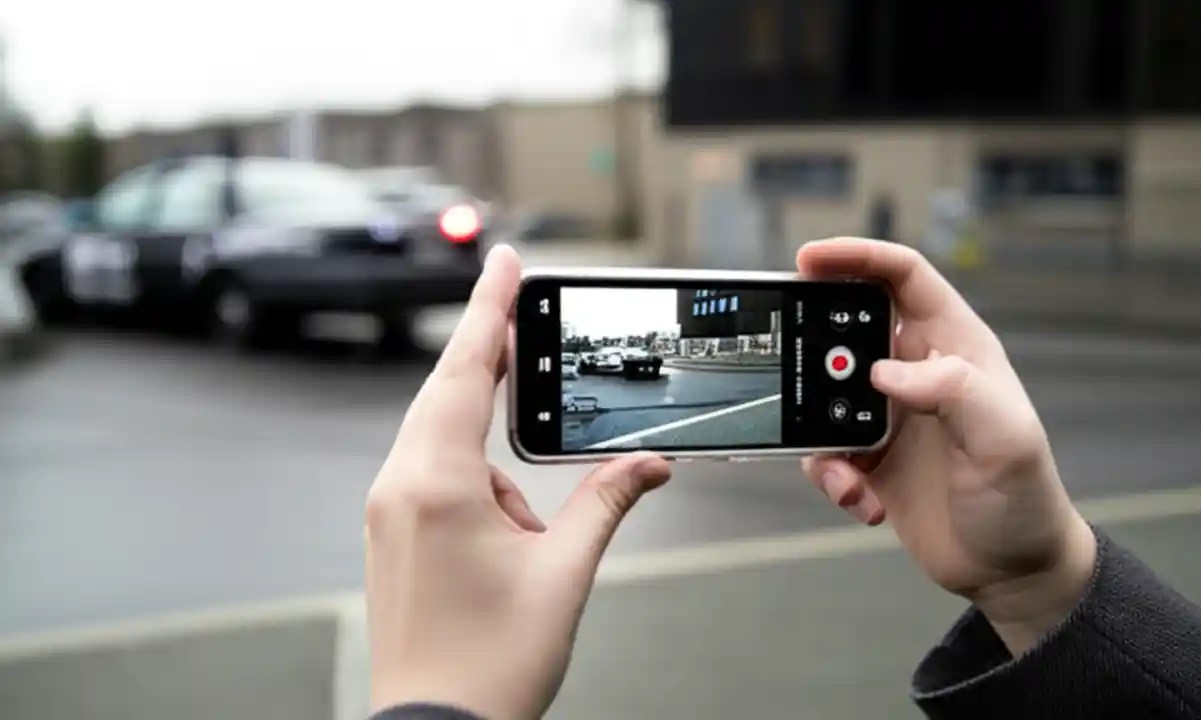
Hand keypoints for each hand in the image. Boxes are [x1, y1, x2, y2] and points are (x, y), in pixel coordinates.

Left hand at [364, 245, 670, 718]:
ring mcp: (390, 511)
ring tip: (532, 519)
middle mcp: (400, 488)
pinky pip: (437, 475)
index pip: (465, 371)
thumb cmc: (486, 666)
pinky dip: (478, 477)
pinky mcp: (395, 534)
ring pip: (445, 439)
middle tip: (530, 331)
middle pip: (449, 394)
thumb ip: (606, 502)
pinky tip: (512, 526)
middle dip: (493, 360)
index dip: (487, 309)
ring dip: (495, 447)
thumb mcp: (564, 573)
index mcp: (436, 485)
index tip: (502, 262)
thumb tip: (646, 464)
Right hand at [798, 238, 1095, 654]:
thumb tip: (885, 370)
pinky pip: (823, 451)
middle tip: (789, 360)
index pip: (903, 278)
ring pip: (822, 395)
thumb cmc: (1023, 497)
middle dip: (813, 343)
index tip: (809, 259)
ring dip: (818, 430)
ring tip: (848, 470)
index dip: (857, 257)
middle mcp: (916, 372)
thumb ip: (952, 390)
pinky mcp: (868, 459)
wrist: (1011, 569)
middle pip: (847, 328)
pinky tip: (863, 501)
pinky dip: (830, 476)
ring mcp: (887, 415)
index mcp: (954, 347)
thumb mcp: (1003, 438)